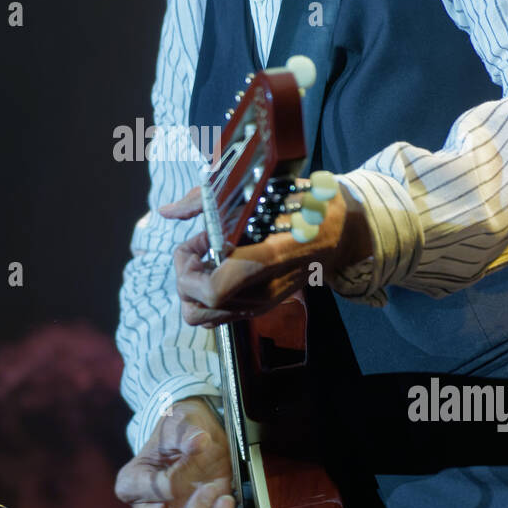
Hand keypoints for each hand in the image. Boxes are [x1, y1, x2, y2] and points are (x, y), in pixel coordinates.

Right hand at [114, 398, 244, 507]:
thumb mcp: (179, 421)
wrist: (198, 434)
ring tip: (227, 500)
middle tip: (211, 489)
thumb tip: (199, 442)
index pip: (142, 493)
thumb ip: (185, 432)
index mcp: (134, 483)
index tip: (188, 459)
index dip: (166, 483)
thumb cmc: (179, 430)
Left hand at [160, 175, 371, 327]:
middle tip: (198, 249)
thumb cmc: (301, 203)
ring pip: (203, 317)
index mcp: (265, 262)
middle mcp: (261, 292)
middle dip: (184, 279)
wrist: (341, 231)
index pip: (211, 290)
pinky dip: (209, 292)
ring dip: (194, 286)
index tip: (195, 243)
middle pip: (196, 312)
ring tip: (210, 255)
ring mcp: (261, 304)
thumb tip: (167, 211)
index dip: (188, 270)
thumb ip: (204, 200)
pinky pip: (219, 314)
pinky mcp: (261, 306)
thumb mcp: (257, 190)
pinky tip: (222, 263)